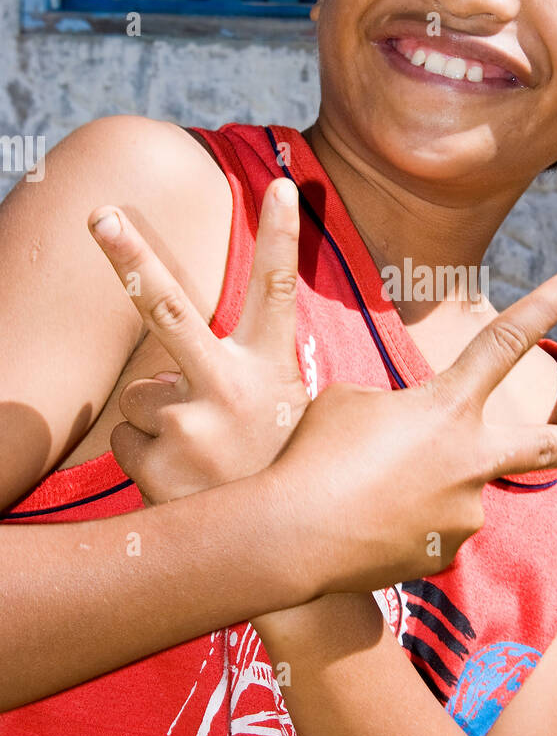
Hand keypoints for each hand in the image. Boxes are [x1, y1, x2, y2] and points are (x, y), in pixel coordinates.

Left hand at [88, 179, 310, 503]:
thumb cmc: (274, 463)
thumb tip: (160, 352)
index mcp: (270, 369)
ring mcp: (192, 427)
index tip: (278, 183)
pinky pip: (127, 440)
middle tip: (97, 213)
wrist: (279, 552)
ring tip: (203, 454)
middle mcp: (232, 389)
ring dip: (161, 420)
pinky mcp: (158, 465)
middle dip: (130, 256)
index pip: (278, 290)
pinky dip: (148, 458)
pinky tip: (185, 479)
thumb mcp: (279, 408)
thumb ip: (238, 368)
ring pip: (141, 396)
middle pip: (170, 308)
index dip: (280, 235)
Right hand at [262, 268, 556, 595]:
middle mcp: (470, 462)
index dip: (543, 306)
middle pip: (541, 448)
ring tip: (359, 497)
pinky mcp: (444, 556)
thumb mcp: (349, 403)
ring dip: (412, 493)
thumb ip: (397, 410)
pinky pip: (424, 532)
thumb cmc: (312, 455)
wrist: (292, 537)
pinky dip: (397, 526)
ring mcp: (463, 514)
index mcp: (447, 408)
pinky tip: (362, 527)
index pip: (504, 342)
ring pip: (446, 494)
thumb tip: (414, 437)